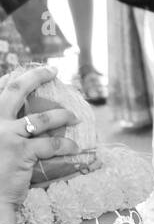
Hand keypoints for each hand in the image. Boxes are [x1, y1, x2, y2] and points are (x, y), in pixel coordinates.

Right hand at [0, 65, 80, 211]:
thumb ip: (4, 125)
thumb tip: (23, 119)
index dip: (13, 78)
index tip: (27, 72)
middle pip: (15, 90)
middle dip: (36, 76)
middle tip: (53, 70)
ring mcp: (7, 136)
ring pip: (41, 118)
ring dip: (62, 115)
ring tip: (75, 117)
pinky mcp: (22, 152)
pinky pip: (52, 144)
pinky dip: (67, 145)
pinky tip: (75, 147)